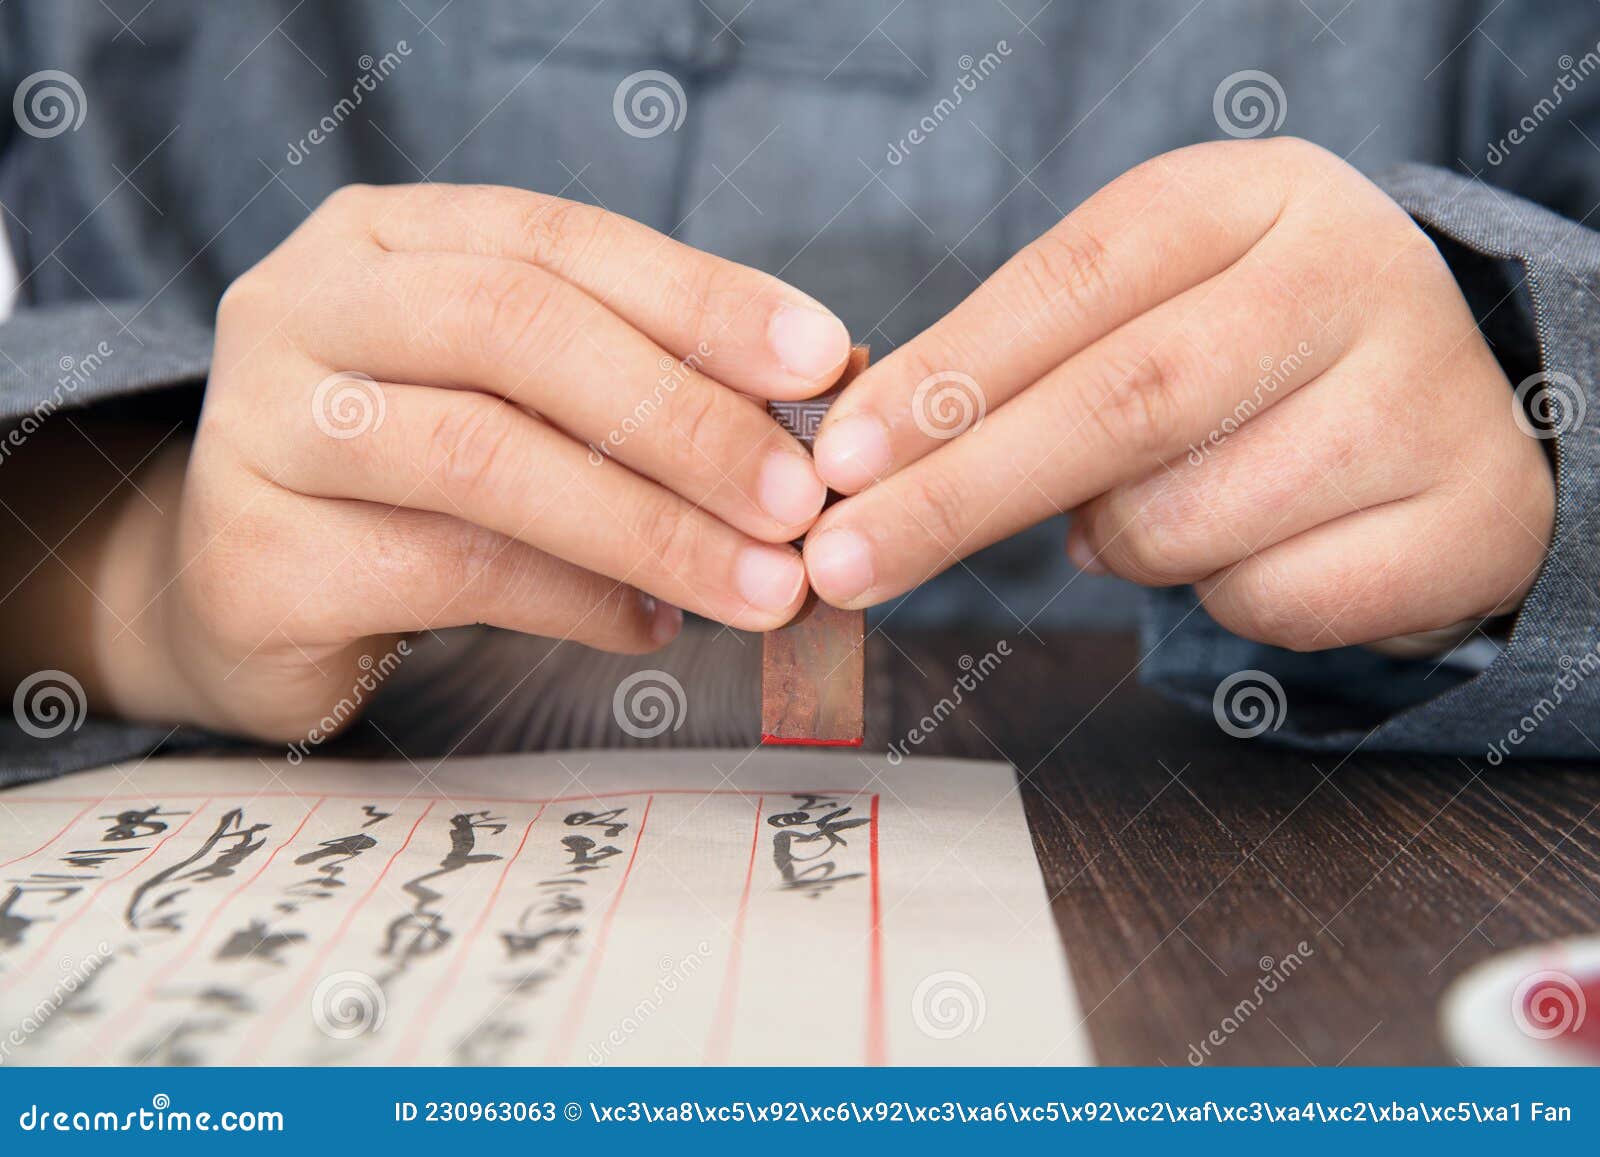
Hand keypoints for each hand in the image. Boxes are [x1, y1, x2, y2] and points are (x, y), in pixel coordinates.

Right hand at [40, 184, 850, 740]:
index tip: (824, 361)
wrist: (241, 588)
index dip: (700, 297)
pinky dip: (575, 601)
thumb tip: (804, 415)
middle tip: (799, 501)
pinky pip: (449, 571)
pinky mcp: (254, 558)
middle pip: (516, 330)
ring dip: (649, 527)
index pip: (559, 240)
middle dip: (683, 418)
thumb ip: (625, 386)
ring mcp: (262, 429)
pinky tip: (648, 627)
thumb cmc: (411, 482)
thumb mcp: (512, 397)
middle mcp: (305, 307)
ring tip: (759, 587)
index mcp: (384, 238)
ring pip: (485, 457)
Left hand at [805, 139, 1554, 650]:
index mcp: (1254, 197)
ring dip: (1117, 545)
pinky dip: (1220, 596)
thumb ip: (1024, 355)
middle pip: (1122, 403)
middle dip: (961, 495)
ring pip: (1184, 520)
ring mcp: (1425, 398)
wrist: (1454, 403)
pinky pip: (1268, 600)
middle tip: (846, 562)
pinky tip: (1255, 543)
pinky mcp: (1466, 518)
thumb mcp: (1151, 302)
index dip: (946, 378)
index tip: (840, 457)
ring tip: (1147, 509)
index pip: (1074, 283)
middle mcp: (1353, 275)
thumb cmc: (1248, 353)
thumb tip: (864, 450)